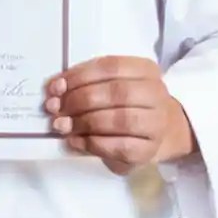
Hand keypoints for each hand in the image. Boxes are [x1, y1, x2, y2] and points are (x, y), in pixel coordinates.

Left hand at [44, 56, 195, 175]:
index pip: (110, 67)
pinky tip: (75, 141)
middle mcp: (156, 94)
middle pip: (115, 93)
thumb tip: (56, 89)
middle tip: (55, 108)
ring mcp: (156, 123)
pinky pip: (120, 146)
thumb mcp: (113, 84)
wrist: (162, 131)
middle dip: (78, 100)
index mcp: (145, 70)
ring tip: (61, 125)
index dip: (79, 76)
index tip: (56, 87)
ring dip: (83, 122)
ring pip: (119, 120)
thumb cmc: (129, 104)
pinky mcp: (149, 150)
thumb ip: (87, 83)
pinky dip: (92, 143)